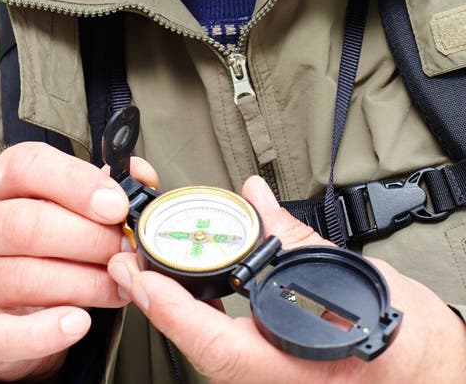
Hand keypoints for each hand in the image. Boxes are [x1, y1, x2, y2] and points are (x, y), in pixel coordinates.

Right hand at [0, 143, 156, 381]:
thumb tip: (141, 174)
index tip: (117, 206)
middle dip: (89, 239)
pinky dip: (47, 332)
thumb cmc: (45, 239)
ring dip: (84, 283)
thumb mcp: (70, 203)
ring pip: (24, 277)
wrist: (7, 301)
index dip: (77, 183)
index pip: (28, 166)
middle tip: (126, 250)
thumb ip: (107, 186)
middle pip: (28, 224)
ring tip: (119, 284)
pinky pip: (5, 333)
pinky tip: (79, 323)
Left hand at [108, 176, 465, 382]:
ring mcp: (271, 376)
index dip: (171, 310)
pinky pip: (227, 345)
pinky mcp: (276, 366)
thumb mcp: (354, 282)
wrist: (433, 375)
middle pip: (198, 346)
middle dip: (159, 303)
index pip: (215, 343)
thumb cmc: (407, 347)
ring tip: (147, 268)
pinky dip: (202, 313)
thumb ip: (297, 239)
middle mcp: (271, 378)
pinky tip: (193, 284)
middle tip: (126, 262)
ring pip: (208, 348)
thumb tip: (254, 195)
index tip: (139, 277)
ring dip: (175, 307)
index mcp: (288, 367)